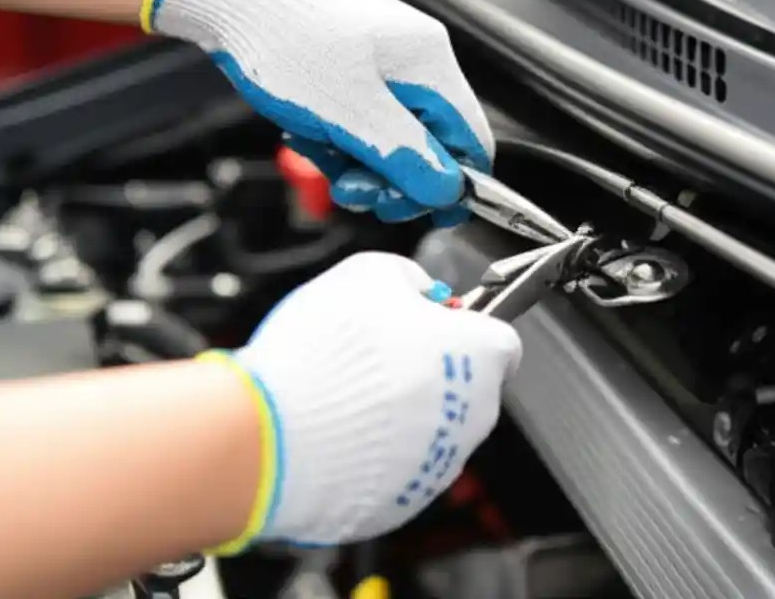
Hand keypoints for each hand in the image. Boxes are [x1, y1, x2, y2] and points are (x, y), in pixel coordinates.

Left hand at [145, 0, 493, 224]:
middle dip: (392, 178)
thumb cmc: (284, 38)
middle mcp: (414, 60)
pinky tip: (309, 133)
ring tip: (321, 153)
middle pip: (430, 147)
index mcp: (429, 63)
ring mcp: (382, 64)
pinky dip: (337, 140)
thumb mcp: (349, 112)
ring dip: (357, 162)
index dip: (450, 186)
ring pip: (390, 141)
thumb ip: (405, 155)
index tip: (418, 211)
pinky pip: (360, 124)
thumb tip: (447, 192)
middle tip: (354, 190)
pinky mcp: (350, 71)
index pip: (472, 141)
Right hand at [205, 252, 520, 548]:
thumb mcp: (370, 273)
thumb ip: (409, 278)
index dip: (460, 324)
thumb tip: (417, 289)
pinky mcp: (407, 501)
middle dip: (430, 369)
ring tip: (346, 393)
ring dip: (401, 411)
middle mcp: (476, 415)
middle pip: (466, 385)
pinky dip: (377, 451)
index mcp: (481, 355)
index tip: (429, 321)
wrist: (274, 435)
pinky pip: (400, 467)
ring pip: (432, 429)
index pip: (500, 337)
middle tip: (378, 354)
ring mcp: (442, 463)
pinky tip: (337, 430)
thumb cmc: (328, 355)